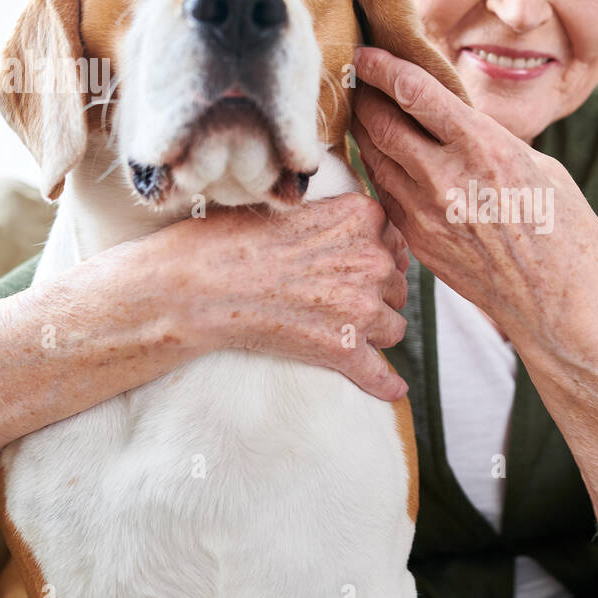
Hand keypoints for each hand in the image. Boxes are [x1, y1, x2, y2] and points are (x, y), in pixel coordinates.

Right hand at [152, 193, 410, 400]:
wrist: (202, 283)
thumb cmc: (234, 239)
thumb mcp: (296, 206)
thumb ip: (337, 215)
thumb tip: (361, 231)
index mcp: (362, 217)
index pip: (392, 242)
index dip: (376, 256)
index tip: (358, 266)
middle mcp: (372, 260)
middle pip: (395, 285)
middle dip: (376, 293)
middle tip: (337, 298)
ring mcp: (362, 307)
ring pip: (393, 326)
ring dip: (375, 331)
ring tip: (342, 329)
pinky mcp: (343, 348)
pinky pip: (379, 373)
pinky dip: (386, 384)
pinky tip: (394, 391)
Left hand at [350, 46, 597, 353]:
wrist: (561, 307)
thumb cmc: (567, 235)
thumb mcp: (542, 169)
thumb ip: (494, 143)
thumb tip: (464, 126)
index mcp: (484, 148)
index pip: (414, 93)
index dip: (384, 67)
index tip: (369, 53)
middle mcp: (447, 178)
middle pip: (381, 124)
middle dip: (365, 97)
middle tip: (359, 81)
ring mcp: (427, 215)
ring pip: (375, 161)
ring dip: (365, 134)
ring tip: (364, 115)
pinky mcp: (420, 243)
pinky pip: (386, 196)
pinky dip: (379, 172)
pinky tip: (383, 162)